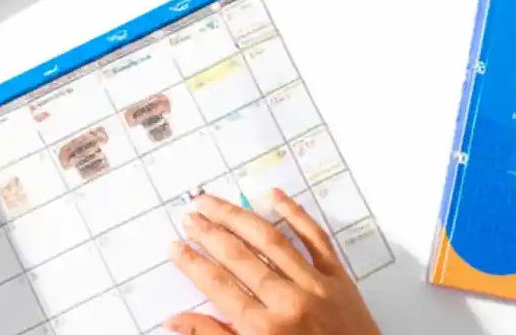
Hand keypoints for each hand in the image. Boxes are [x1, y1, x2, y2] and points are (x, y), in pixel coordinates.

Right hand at [167, 190, 379, 334]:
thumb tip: (175, 320)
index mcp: (264, 331)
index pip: (218, 286)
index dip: (192, 263)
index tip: (175, 246)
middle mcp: (288, 302)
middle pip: (239, 257)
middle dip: (209, 233)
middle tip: (190, 215)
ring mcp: (316, 285)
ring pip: (270, 240)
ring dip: (238, 216)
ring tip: (214, 202)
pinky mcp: (339, 277)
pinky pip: (314, 237)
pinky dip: (294, 213)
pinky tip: (273, 195)